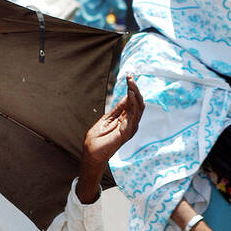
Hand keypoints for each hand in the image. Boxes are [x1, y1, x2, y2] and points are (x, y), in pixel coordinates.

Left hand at [77, 77, 144, 200]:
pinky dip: (133, 104)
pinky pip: (134, 115)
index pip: (133, 101)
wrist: (91, 155)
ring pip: (138, 107)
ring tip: (130, 83)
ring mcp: (130, 128)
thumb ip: (117, 109)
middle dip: (135, 88)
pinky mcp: (127, 132)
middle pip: (138, 103)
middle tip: (130, 76)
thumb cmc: (97, 140)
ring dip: (135, 93)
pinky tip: (129, 94)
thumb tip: (127, 95)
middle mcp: (131, 124)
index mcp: (126, 120)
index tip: (129, 75)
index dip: (132, 88)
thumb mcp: (107, 119)